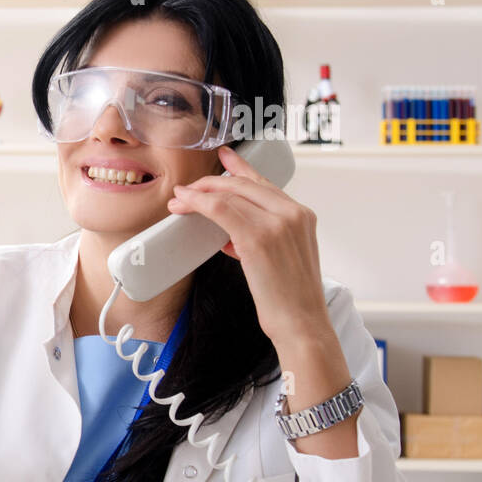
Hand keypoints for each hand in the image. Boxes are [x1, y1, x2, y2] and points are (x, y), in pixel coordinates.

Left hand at [165, 145, 330, 349]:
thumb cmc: (289, 298)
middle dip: (211, 183)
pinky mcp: (259, 238)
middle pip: (244, 184)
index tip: (224, 157)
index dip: (240, 168)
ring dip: (199, 194)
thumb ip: (261, 237)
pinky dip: (199, 204)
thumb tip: (228, 234)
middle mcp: (293, 213)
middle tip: (188, 189)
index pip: (265, 183)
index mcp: (302, 216)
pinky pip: (221, 209)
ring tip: (179, 201)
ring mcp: (278, 223)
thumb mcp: (281, 258)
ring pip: (230, 193)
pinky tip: (184, 205)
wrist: (302, 323)